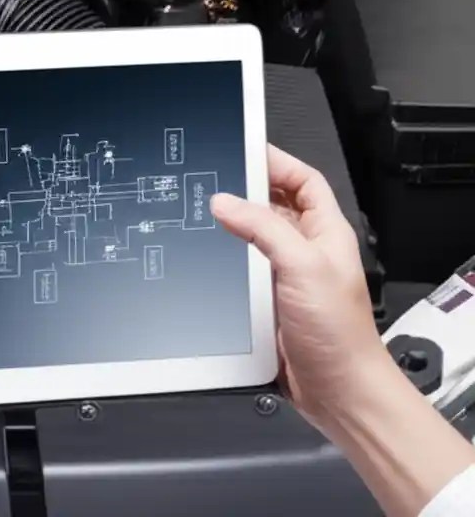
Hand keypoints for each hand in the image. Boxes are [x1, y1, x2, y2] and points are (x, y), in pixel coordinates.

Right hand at [213, 146, 474, 515]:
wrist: (336, 391)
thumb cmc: (339, 336)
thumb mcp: (303, 267)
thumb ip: (264, 229)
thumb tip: (226, 202)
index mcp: (325, 233)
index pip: (302, 180)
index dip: (275, 161)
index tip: (242, 147)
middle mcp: (304, 251)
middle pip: (269, 206)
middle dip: (241, 191)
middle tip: (209, 178)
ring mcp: (282, 277)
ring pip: (248, 239)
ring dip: (226, 229)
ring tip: (198, 214)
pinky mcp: (263, 303)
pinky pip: (237, 272)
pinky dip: (219, 263)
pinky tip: (203, 260)